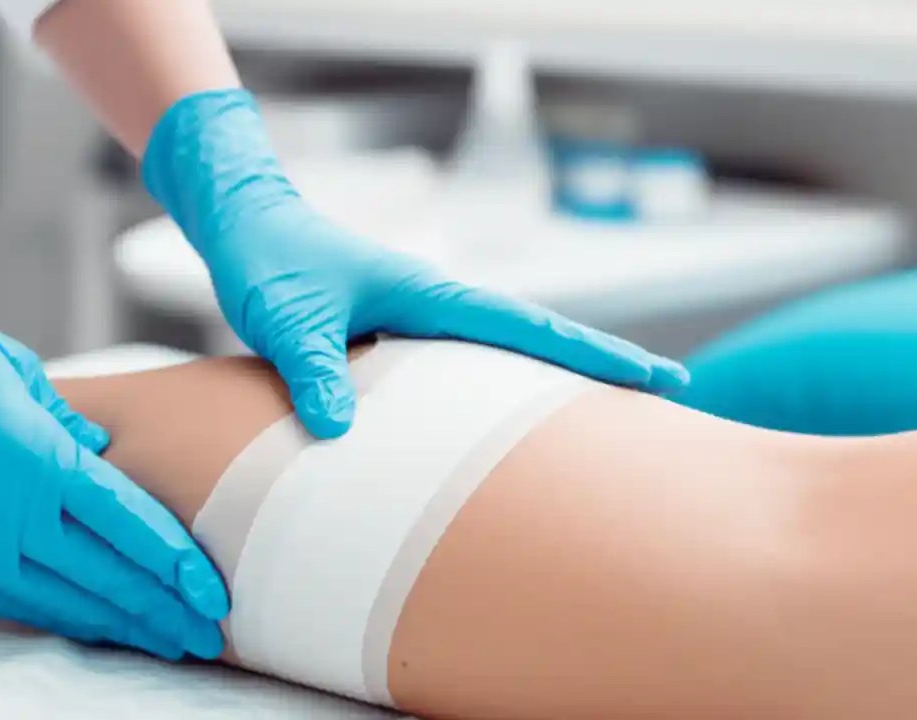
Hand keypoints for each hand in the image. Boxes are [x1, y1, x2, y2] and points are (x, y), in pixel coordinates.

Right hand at [0, 244, 226, 659]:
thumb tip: (101, 452)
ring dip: (119, 626)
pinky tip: (91, 626)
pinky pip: (12, 601)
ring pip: (63, 601)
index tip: (213, 594)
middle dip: (164, 611)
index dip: (178, 568)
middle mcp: (15, 514)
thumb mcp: (20, 374)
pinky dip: (59, 617)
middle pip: (109, 577)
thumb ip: (67, 425)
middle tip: (205, 636)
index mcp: (46, 461)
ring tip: (163, 641)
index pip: (133, 529)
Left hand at [143, 89, 689, 438]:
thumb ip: (312, 371)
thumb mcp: (285, 318)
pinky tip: (508, 423)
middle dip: (600, 366)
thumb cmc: (268, 262)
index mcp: (428, 295)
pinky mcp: (399, 338)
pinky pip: (465, 369)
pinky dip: (500, 390)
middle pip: (537, 341)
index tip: (657, 376)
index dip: (592, 354)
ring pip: (506, 356)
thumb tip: (338, 431)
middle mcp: (436, 307)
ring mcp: (422, 322)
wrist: (247, 227)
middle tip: (670, 397)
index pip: (527, 328)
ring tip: (610, 417)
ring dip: (556, 378)